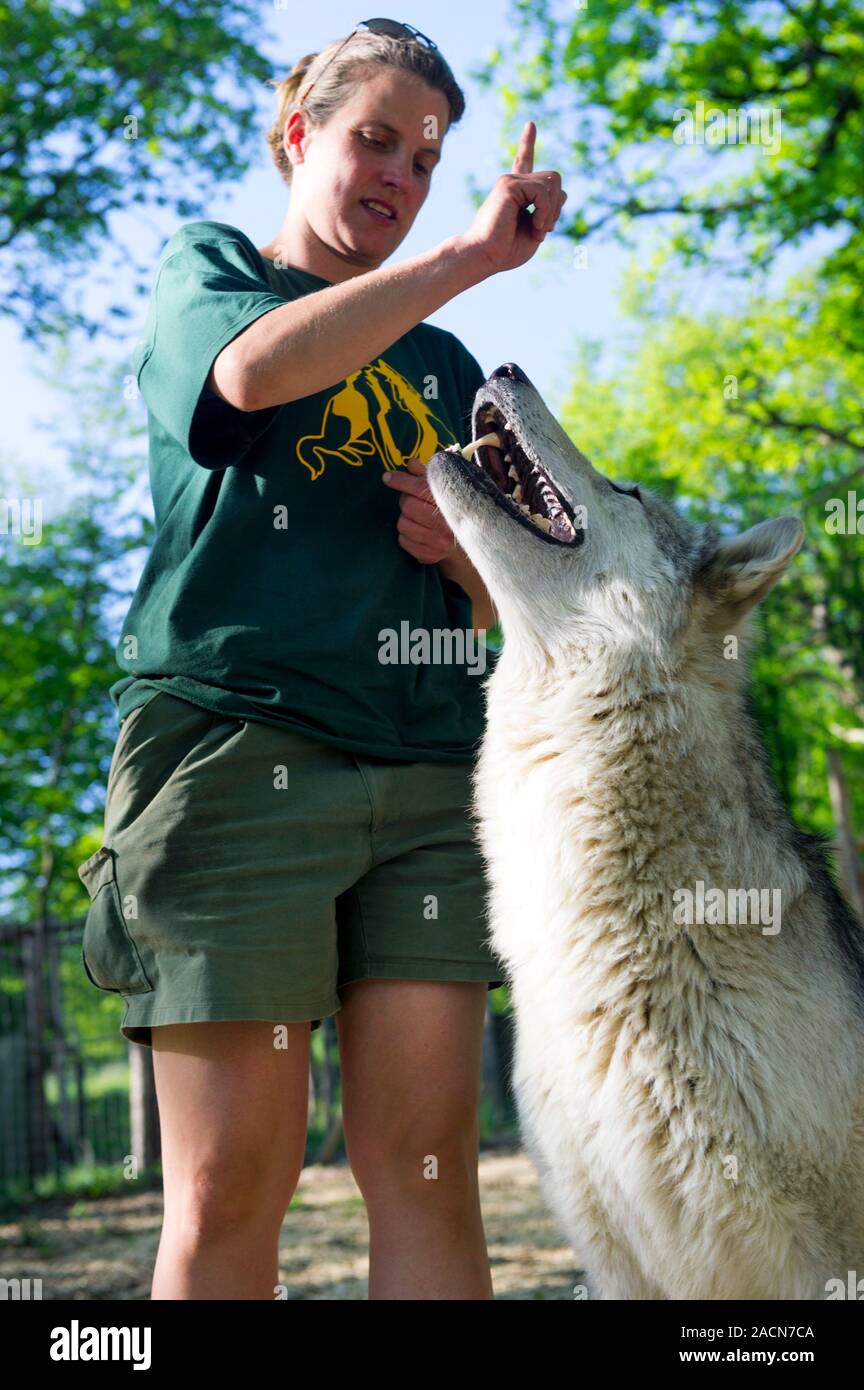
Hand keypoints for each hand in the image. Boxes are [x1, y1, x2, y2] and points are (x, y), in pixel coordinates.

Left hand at [381, 457, 457, 563]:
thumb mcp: (443, 487)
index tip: (387, 477)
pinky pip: (403, 541)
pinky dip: (405, 535)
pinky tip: (417, 531)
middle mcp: (446, 524)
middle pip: (408, 506)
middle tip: (412, 500)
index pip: (420, 489)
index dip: (401, 481)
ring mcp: (439, 542)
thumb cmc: (449, 507)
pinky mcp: (430, 556)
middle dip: (405, 500)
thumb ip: (426, 474)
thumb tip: (411, 463)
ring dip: (405, 519)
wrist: (467, 537)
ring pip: (403, 524)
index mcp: (451, 503)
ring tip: (416, 517)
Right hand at [460, 121, 567, 276]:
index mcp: (516, 192)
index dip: (527, 144)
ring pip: (553, 183)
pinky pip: (543, 192)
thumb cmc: (506, 251)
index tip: (530, 125)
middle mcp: (512, 182)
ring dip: (551, 211)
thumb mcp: (536, 231)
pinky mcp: (509, 185)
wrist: (484, 256)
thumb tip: (564, 193)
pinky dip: (545, 212)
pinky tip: (534, 226)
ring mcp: (510, 181)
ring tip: (537, 229)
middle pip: (554, 179)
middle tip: (543, 228)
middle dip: (556, 206)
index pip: (525, 162)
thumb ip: (550, 212)